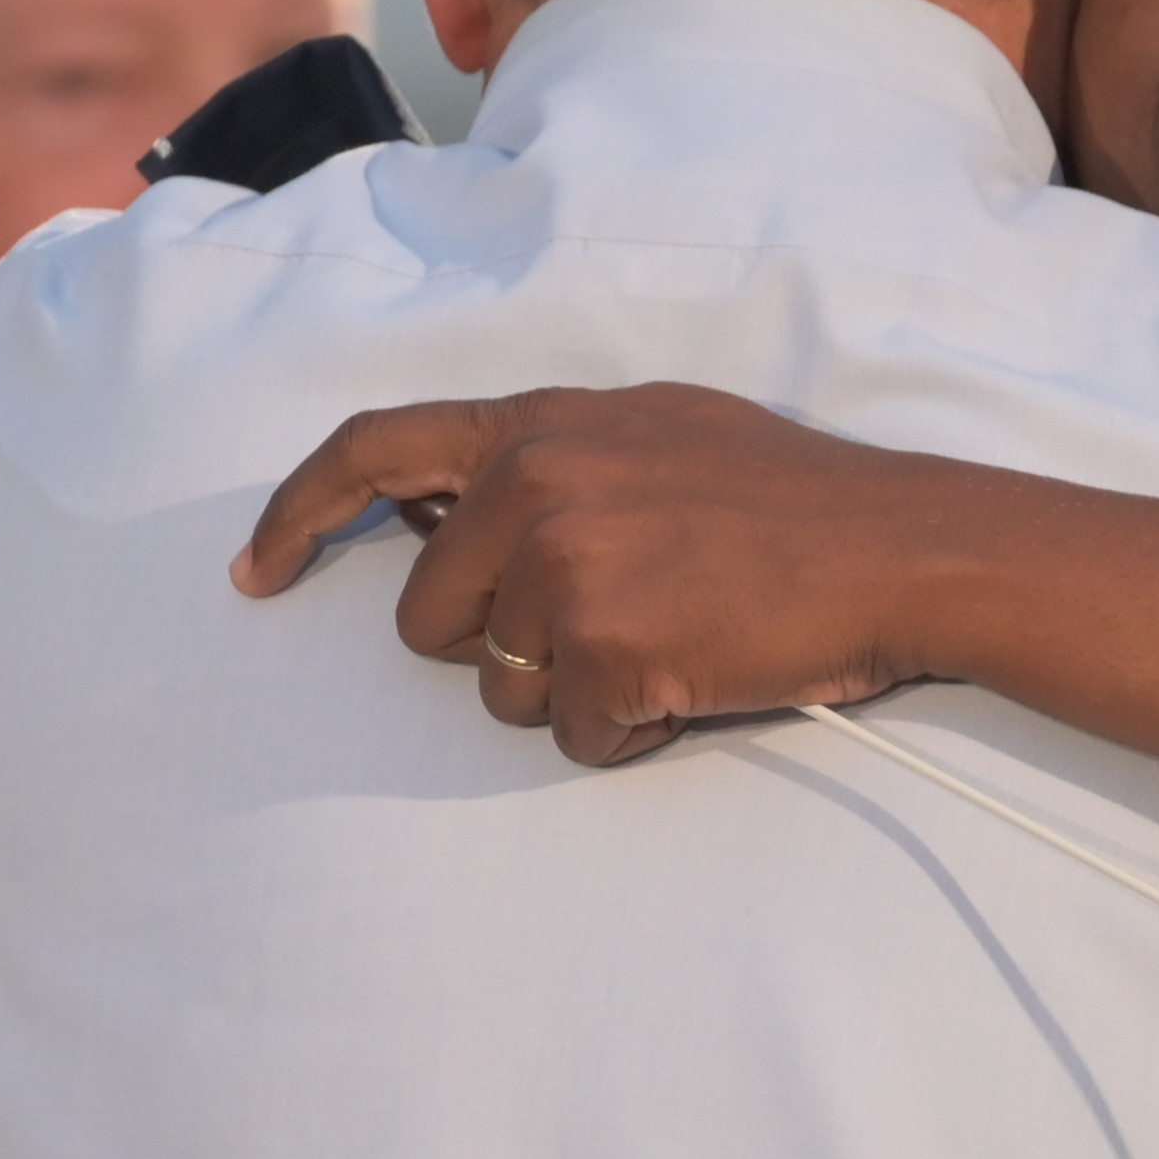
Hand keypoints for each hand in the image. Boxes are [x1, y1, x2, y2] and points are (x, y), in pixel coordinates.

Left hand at [232, 384, 987, 763]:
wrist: (901, 549)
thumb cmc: (794, 498)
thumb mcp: (658, 431)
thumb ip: (552, 455)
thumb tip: (456, 501)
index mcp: (540, 425)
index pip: (372, 449)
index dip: (297, 513)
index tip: (257, 569)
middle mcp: (534, 485)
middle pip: (430, 616)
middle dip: (498, 647)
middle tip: (608, 629)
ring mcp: (564, 567)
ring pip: (499, 688)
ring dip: (573, 692)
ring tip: (671, 644)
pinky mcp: (602, 650)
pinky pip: (569, 733)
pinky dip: (626, 731)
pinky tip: (691, 683)